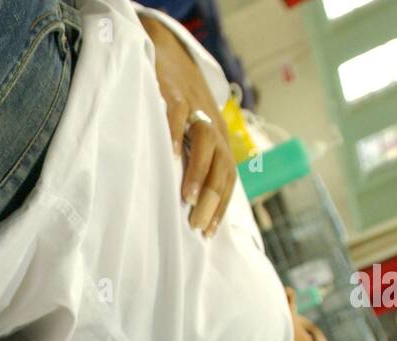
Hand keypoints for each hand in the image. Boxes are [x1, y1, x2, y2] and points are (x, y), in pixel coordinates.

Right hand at [143, 17, 236, 236]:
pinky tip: (168, 159)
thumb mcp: (194, 132)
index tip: (209, 233)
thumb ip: (195, 161)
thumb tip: (190, 203)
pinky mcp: (173, 93)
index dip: (221, 206)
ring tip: (186, 200)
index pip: (227, 178)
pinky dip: (174, 136)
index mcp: (220, 139)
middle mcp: (213, 125)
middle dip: (211, 199)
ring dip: (197, 173)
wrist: (169, 51)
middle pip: (220, 166)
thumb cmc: (179, 102)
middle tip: (197, 227)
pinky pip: (176, 117)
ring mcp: (194, 108)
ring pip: (204, 144)